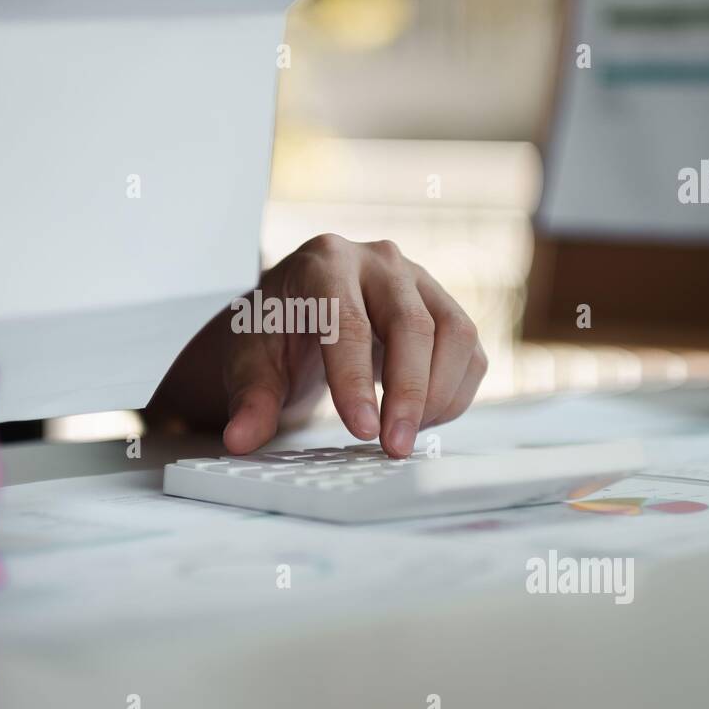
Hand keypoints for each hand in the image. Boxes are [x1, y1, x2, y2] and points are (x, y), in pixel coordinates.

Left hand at [148, 234, 487, 457]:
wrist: (299, 311)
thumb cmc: (275, 331)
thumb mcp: (249, 362)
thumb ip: (249, 400)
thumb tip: (239, 439)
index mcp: (324, 262)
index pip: (347, 321)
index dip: (356, 379)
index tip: (361, 430)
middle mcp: (379, 261)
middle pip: (411, 324)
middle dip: (408, 394)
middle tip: (395, 448)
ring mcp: (419, 280)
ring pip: (453, 334)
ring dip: (437, 395)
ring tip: (403, 437)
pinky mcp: (445, 306)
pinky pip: (468, 352)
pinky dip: (453, 394)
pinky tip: (420, 420)